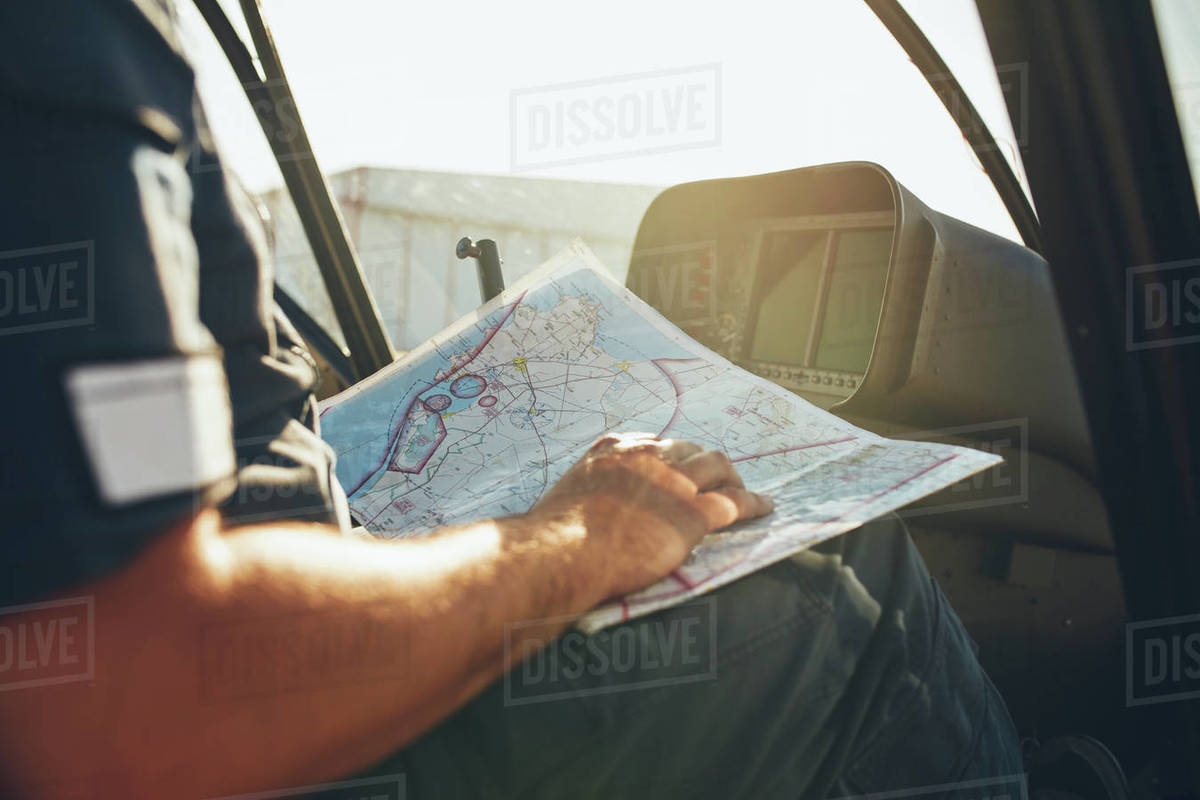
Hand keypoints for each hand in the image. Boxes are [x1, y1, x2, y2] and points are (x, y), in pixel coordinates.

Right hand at [530, 433, 773, 597]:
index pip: (656, 442)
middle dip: (704, 463)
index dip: (671, 456)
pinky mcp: (693, 513)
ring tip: (741, 489)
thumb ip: (588, 491)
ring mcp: (674, 482)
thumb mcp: (568, 493)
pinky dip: (754, 503)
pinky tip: (765, 507)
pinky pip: (735, 502)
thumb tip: (586, 511)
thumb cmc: (556, 533)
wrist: (565, 551)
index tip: (676, 467)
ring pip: (718, 466)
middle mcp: (649, 456)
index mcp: (616, 448)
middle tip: (713, 480)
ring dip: (732, 477)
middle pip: (691, 449)